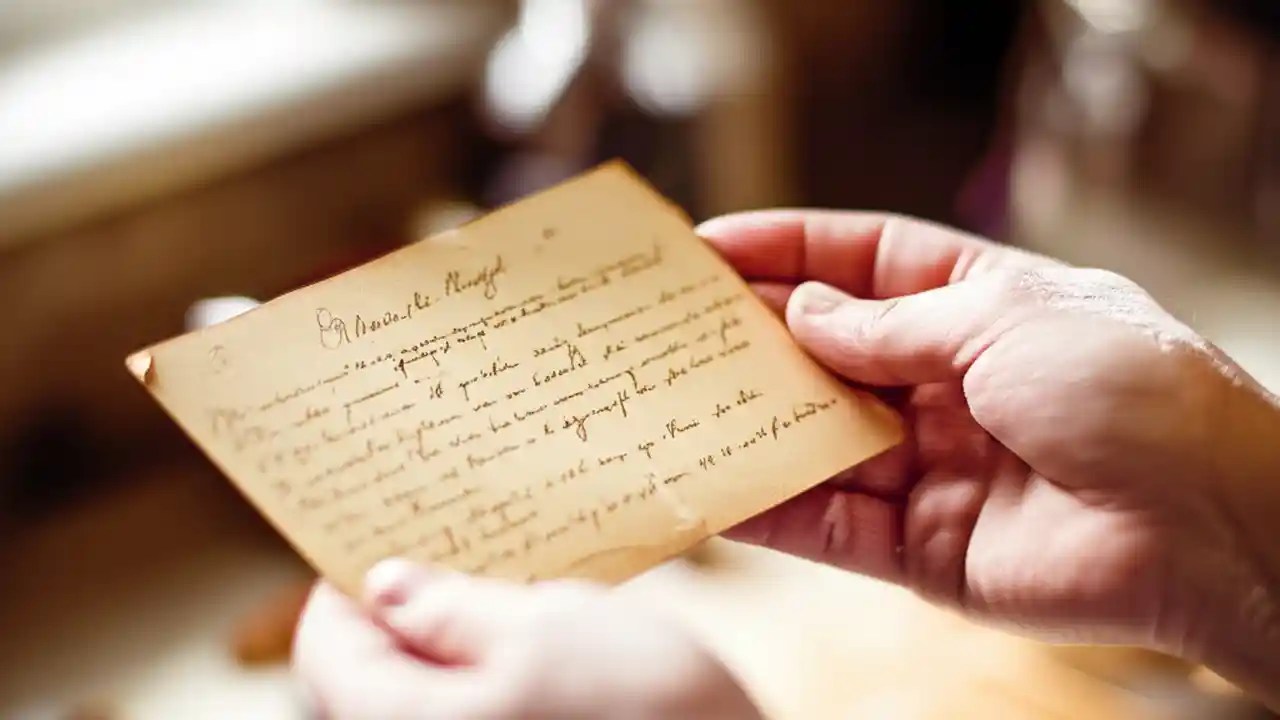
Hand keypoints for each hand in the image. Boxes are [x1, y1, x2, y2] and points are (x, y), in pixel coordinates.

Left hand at [293, 560, 760, 718]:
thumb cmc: (653, 707)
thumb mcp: (548, 629)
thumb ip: (452, 608)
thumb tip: (384, 585)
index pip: (326, 651)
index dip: (342, 586)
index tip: (374, 535)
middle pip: (369, 673)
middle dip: (400, 606)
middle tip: (447, 549)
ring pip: (422, 688)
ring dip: (445, 632)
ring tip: (498, 586)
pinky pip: (467, 704)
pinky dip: (478, 663)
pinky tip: (525, 630)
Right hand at [698, 211, 1279, 706]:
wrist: (1210, 533)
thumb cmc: (1132, 393)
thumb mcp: (1006, 321)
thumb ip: (891, 325)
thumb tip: (801, 312)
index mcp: (982, 305)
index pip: (865, 262)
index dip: (786, 250)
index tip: (706, 246)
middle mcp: (950, 382)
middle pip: (828, 350)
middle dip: (753, 335)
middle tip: (670, 326)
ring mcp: (932, 465)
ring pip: (818, 438)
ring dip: (747, 420)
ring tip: (669, 400)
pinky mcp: (919, 548)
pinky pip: (827, 523)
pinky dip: (769, 506)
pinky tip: (710, 486)